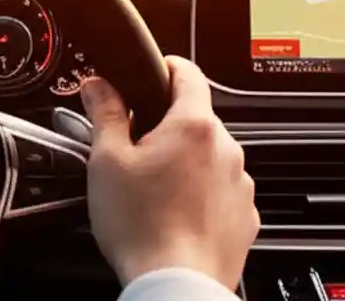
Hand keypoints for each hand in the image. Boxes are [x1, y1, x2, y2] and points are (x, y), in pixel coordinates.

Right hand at [81, 56, 257, 289]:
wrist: (176, 286)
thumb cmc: (142, 228)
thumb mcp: (107, 161)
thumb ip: (105, 114)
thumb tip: (99, 86)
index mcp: (193, 126)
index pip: (187, 72)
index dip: (165, 66)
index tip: (152, 72)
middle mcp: (226, 149)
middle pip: (195, 118)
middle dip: (166, 127)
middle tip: (133, 150)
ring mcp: (240, 184)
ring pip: (208, 156)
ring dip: (185, 163)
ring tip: (152, 191)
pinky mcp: (245, 216)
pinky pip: (220, 190)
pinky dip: (200, 195)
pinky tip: (173, 214)